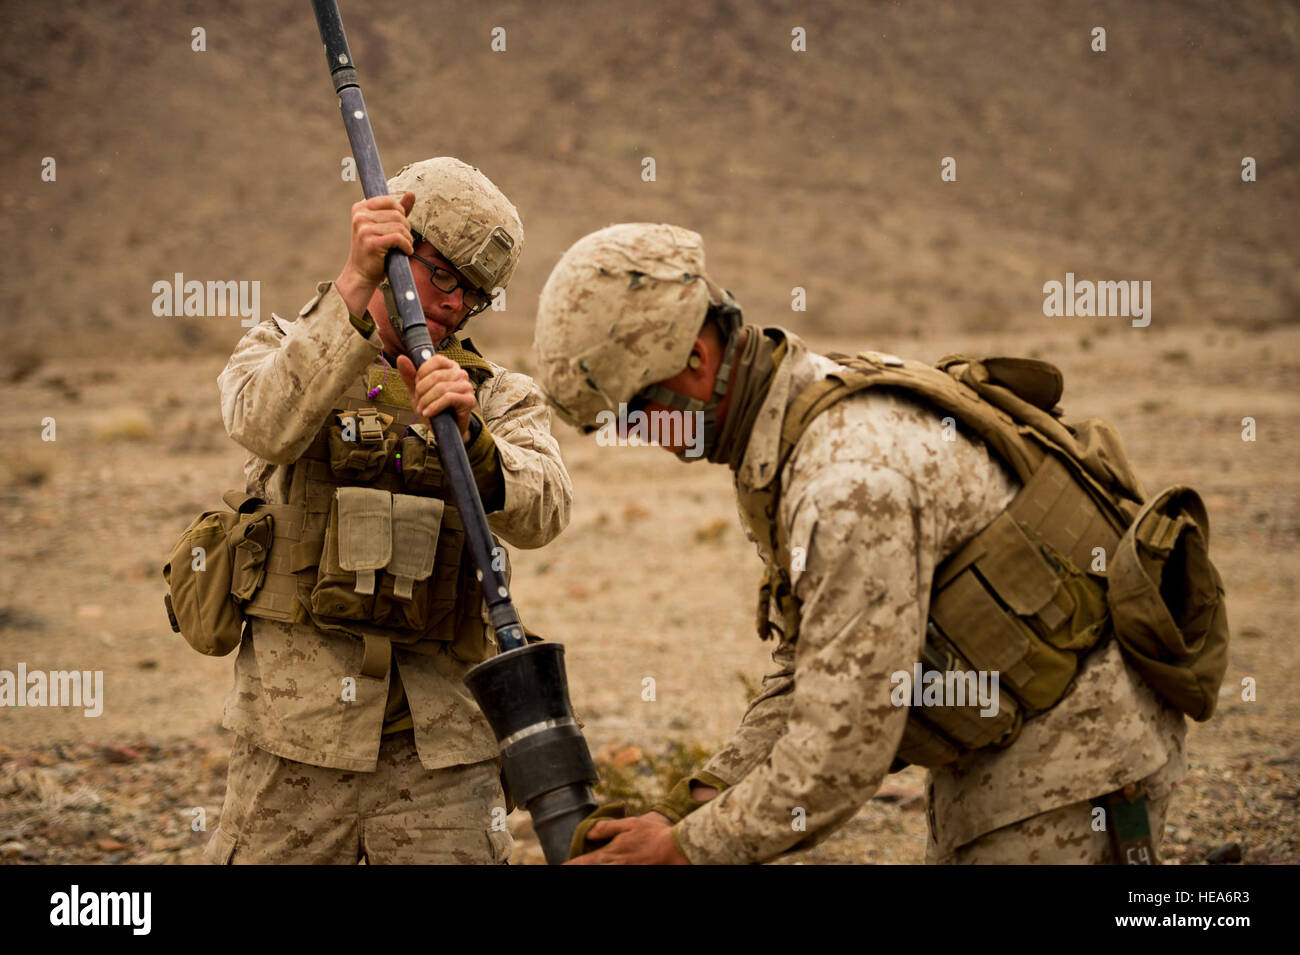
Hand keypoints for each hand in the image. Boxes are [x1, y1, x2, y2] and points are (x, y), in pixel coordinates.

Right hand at [335, 192, 415, 316]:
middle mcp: (360, 216)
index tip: (398, 227)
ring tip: (404, 247)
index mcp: (360, 208)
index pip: (390, 202)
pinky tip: (405, 252)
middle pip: (397, 214)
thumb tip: (411, 194)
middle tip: (403, 241)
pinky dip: (407, 246)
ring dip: (407, 239)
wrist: (361, 274)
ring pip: (400, 227)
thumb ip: (397, 211)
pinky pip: (399, 238)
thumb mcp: (384, 227)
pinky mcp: (371, 242)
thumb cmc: (375, 250)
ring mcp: (364, 229)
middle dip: (406, 229)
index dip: (401, 214)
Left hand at [396, 353, 474, 442]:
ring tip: (423, 409)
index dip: (422, 372)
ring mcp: (466, 386)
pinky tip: (429, 413)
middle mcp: (460, 374)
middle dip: (422, 390)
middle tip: (419, 401)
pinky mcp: (469, 400)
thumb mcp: (418, 390)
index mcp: (450, 366)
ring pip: (441, 388)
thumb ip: (410, 375)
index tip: (417, 385)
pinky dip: (434, 406)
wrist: (445, 428)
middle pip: (437, 375)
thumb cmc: (433, 406)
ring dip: (427, 400)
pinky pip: (448, 398)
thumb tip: (401, 358)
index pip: (436, 360)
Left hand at [564, 812, 689, 864]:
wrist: (674, 849)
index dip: (570, 865)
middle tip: (564, 868)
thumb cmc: (653, 835)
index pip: (584, 862)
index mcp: (610, 853)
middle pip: (590, 870)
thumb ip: (607, 828)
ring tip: (581, 866)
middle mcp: (614, 866)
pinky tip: (604, 868)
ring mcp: (624, 873)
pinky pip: (615, 877)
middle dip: (578, 868)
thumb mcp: (630, 824)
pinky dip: (606, 872)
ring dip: (589, 871)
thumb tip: (589, 831)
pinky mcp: (633, 875)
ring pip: (602, 874)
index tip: (560, 866)